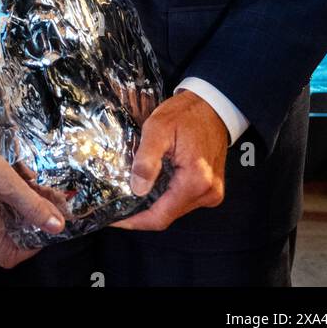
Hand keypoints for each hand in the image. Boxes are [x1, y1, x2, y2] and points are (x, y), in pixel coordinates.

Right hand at [0, 118, 67, 268]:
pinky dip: (5, 208)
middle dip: (23, 238)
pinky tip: (12, 191)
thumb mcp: (10, 185)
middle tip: (36, 221)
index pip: (9, 258)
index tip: (42, 232)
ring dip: (15, 221)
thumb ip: (34, 206)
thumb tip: (55, 225)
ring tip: (29, 203)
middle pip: (3, 246)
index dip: (29, 251)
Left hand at [109, 89, 227, 231]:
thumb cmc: (185, 114)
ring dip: (153, 204)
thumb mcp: (158, 129)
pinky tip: (151, 186)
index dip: (136, 221)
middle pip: (167, 215)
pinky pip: (183, 201)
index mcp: (196, 180)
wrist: (212, 106)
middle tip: (118, 205)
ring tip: (131, 194)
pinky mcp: (210, 188)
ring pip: (174, 210)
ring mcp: (212, 193)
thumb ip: (146, 160)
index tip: (114, 220)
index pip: (161, 216)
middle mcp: (207, 193)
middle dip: (141, 212)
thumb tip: (137, 189)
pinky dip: (165, 197)